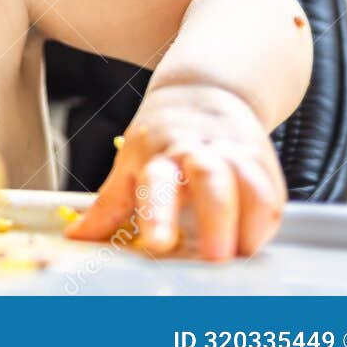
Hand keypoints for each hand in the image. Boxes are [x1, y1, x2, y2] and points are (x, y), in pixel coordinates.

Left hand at [65, 83, 285, 260]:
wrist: (202, 90)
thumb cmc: (159, 137)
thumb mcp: (129, 165)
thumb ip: (108, 207)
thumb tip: (75, 239)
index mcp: (158, 156)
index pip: (157, 183)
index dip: (158, 213)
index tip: (159, 243)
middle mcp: (197, 152)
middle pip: (210, 178)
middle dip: (217, 217)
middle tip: (217, 257)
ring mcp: (234, 155)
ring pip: (251, 183)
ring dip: (251, 221)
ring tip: (242, 254)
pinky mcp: (262, 163)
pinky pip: (271, 193)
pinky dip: (266, 220)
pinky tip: (254, 242)